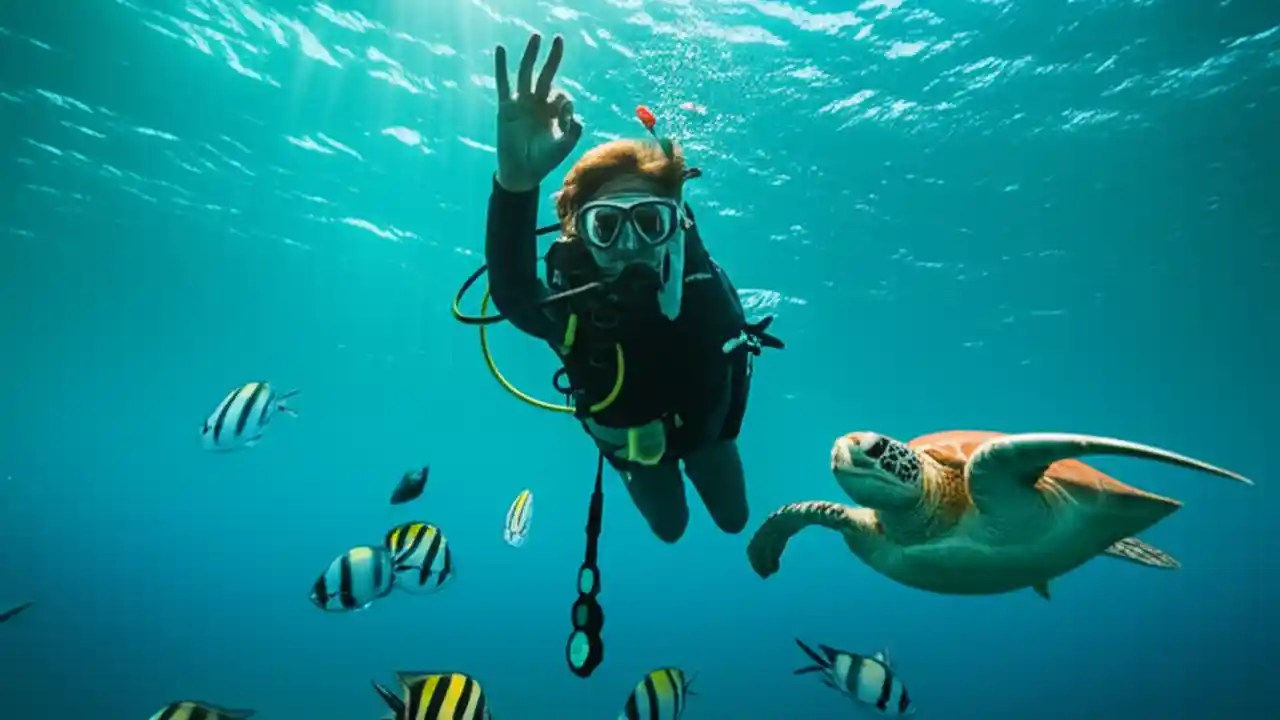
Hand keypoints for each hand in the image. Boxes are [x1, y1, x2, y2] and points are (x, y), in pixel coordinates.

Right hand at [493, 33, 583, 192]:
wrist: (522, 173)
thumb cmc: (544, 161)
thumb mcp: (564, 147)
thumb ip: (573, 130)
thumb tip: (570, 108)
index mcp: (553, 112)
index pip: (561, 96)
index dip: (564, 102)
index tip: (563, 117)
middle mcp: (537, 104)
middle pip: (546, 75)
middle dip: (553, 58)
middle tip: (558, 38)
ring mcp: (521, 104)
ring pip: (526, 74)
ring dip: (531, 55)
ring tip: (536, 36)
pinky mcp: (506, 108)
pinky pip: (503, 83)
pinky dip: (501, 66)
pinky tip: (501, 49)